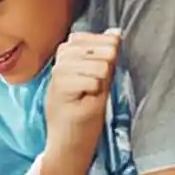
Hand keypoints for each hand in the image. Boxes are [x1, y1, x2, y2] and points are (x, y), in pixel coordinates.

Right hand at [44, 29, 121, 151]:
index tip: (95, 79)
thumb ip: (106, 56)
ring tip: (85, 96)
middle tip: (90, 90)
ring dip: (99, 85)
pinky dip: (94, 94)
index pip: (102, 39)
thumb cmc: (83, 112)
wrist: (70, 143)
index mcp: (70, 51)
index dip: (107, 60)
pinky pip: (93, 81)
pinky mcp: (59, 87)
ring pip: (99, 66)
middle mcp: (61, 57)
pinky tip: (82, 102)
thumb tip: (115, 32)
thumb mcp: (100, 79)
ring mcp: (58, 72)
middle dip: (105, 73)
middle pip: (104, 50)